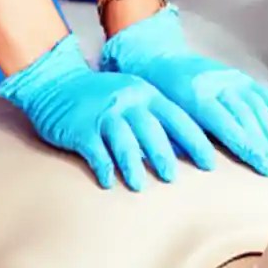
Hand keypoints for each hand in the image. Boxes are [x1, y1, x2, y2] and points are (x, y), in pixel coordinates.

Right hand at [0, 35, 215, 190]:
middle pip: (151, 130)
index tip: (210, 162)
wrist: (57, 82)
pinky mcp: (81, 128)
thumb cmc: (103, 95)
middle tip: (173, 177)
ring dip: (133, 165)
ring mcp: (103, 113)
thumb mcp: (134, 97)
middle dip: (164, 155)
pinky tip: (108, 182)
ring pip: (124, 142)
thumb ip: (158, 118)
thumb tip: (186, 149)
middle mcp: (127, 101)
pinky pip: (95, 151)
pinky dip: (103, 167)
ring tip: (140, 185)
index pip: (177, 118)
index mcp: (146, 94)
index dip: (195, 140)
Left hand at [101, 6, 267, 177]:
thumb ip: (184, 138)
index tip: (264, 166)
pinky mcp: (240, 77)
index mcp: (197, 95)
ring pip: (260, 108)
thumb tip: (205, 167)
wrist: (160, 59)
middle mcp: (218, 84)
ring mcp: (232, 78)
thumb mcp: (164, 115)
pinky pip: (265, 96)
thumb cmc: (158, 96)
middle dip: (266, 146)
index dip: (248, 146)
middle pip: (248, 118)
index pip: (228, 125)